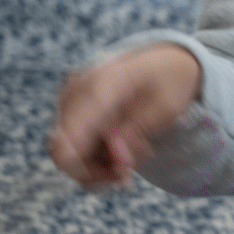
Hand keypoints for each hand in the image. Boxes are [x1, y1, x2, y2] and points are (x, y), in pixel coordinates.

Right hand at [47, 43, 203, 186]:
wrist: (165, 58)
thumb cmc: (170, 79)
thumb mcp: (168, 105)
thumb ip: (140, 130)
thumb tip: (118, 159)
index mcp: (101, 85)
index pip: (70, 135)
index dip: (86, 168)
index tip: (122, 174)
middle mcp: (77, 92)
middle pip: (63, 151)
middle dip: (96, 172)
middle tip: (129, 175)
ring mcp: (70, 101)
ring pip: (66, 153)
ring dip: (97, 167)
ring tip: (131, 161)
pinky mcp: (71, 111)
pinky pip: (72, 145)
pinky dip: (94, 157)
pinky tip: (120, 152)